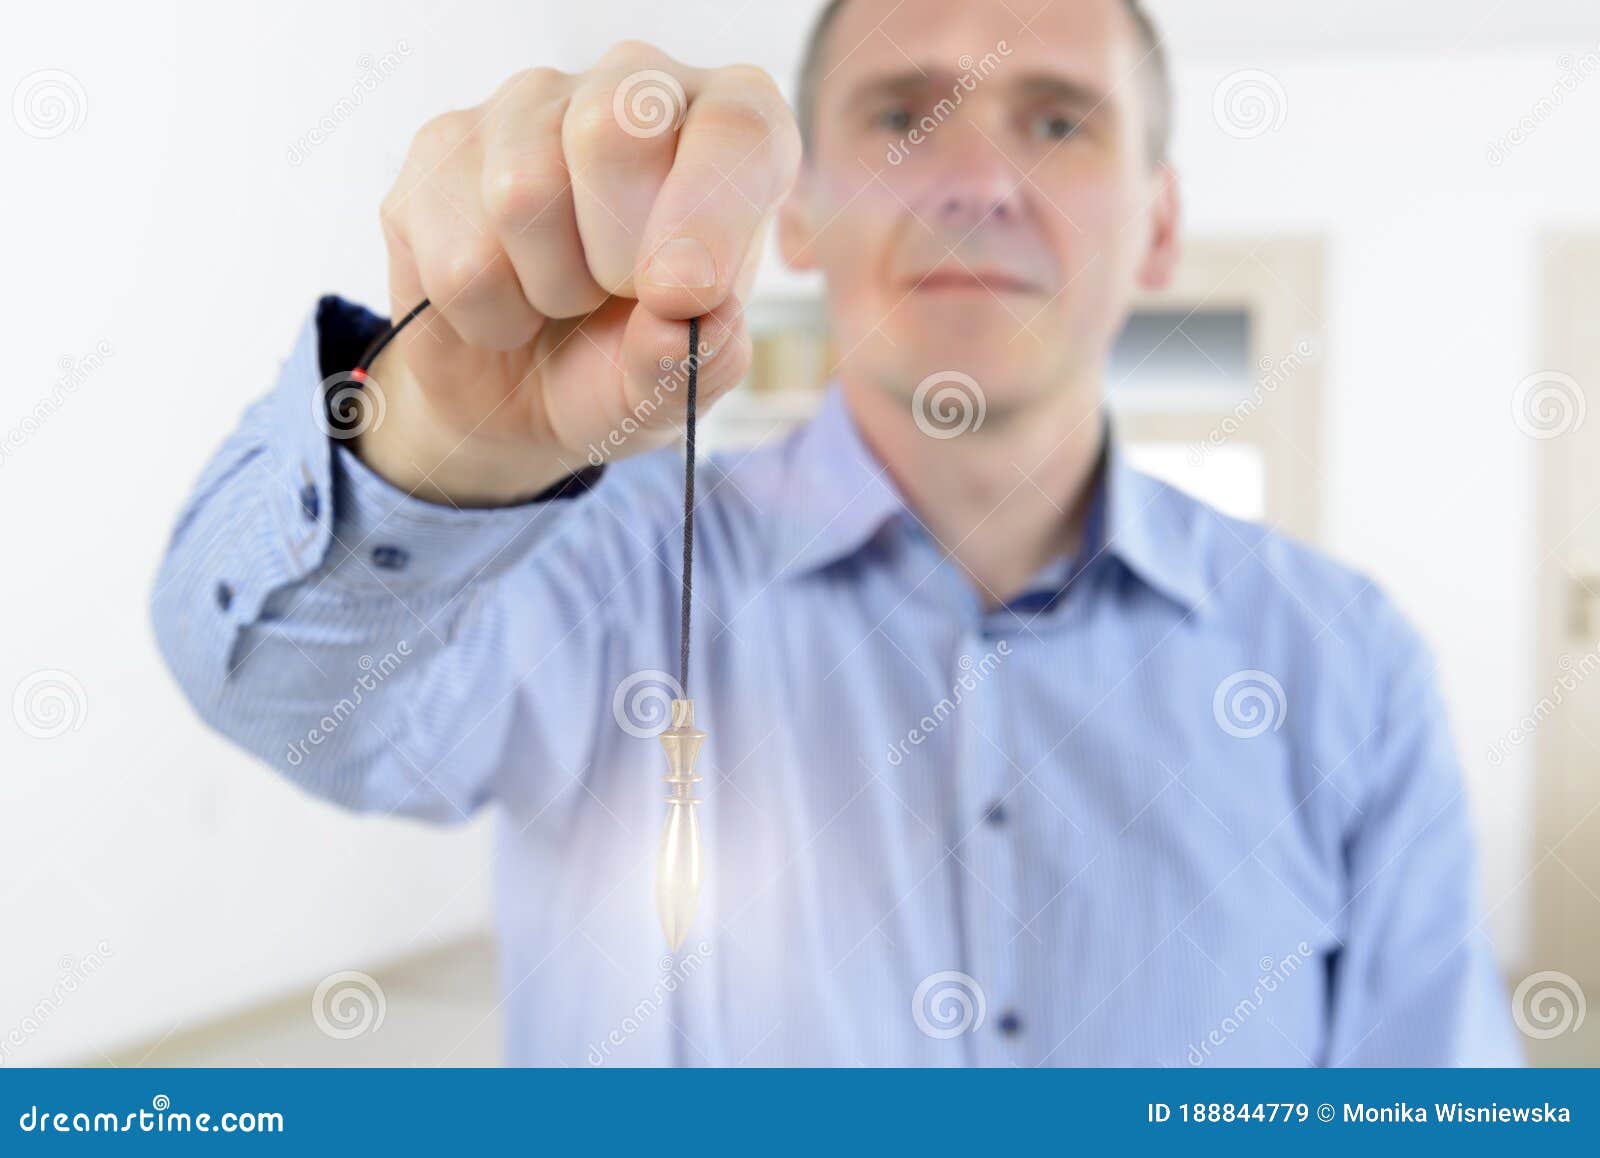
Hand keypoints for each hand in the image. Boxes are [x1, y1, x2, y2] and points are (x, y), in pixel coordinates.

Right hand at [357, 42, 800, 505]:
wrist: (519, 393)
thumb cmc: (623, 363)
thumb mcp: (678, 384)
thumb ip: (697, 362)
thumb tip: (676, 325)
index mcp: (723, 128)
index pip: (737, 124)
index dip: (712, 215)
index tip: (686, 297)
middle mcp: (631, 88)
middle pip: (615, 125)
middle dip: (617, 254)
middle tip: (617, 295)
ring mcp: (527, 105)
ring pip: (522, 193)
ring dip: (549, 290)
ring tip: (561, 301)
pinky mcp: (441, 145)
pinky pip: (458, 252)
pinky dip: (487, 316)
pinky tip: (504, 300)